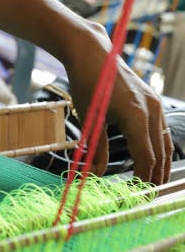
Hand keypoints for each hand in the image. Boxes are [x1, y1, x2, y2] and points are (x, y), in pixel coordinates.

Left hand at [63, 23, 171, 183]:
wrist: (94, 55)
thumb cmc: (87, 85)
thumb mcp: (90, 119)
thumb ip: (97, 148)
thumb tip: (96, 175)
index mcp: (136, 116)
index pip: (146, 156)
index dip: (143, 178)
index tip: (137, 196)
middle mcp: (151, 110)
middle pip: (159, 152)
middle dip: (154, 176)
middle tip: (147, 197)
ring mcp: (155, 104)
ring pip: (164, 142)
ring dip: (161, 164)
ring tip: (154, 184)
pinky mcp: (153, 101)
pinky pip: (161, 130)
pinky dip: (160, 147)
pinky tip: (155, 160)